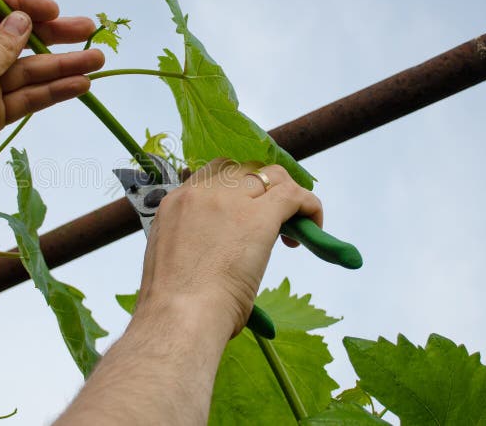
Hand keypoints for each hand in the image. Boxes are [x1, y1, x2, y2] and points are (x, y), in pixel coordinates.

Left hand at [0, 0, 103, 204]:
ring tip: (97, 61)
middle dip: (52, 35)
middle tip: (88, 30)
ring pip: (28, 71)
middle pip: (16, 39)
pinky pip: (27, 98)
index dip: (22, 5)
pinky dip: (52, 92)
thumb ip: (0, 47)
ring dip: (61, 66)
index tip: (53, 10)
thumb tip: (21, 18)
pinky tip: (79, 86)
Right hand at [135, 159, 323, 336]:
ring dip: (284, 195)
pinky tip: (312, 227)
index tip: (244, 213)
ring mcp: (229, 201)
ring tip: (290, 230)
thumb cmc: (173, 306)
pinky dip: (308, 207)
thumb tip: (218, 264)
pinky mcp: (259, 216)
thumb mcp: (173, 261)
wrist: (179, 315)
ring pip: (270, 176)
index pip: (211, 176)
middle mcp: (201, 193)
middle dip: (260, 188)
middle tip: (269, 220)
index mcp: (175, 203)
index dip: (234, 189)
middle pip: (241, 169)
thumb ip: (194, 246)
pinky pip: (294, 196)